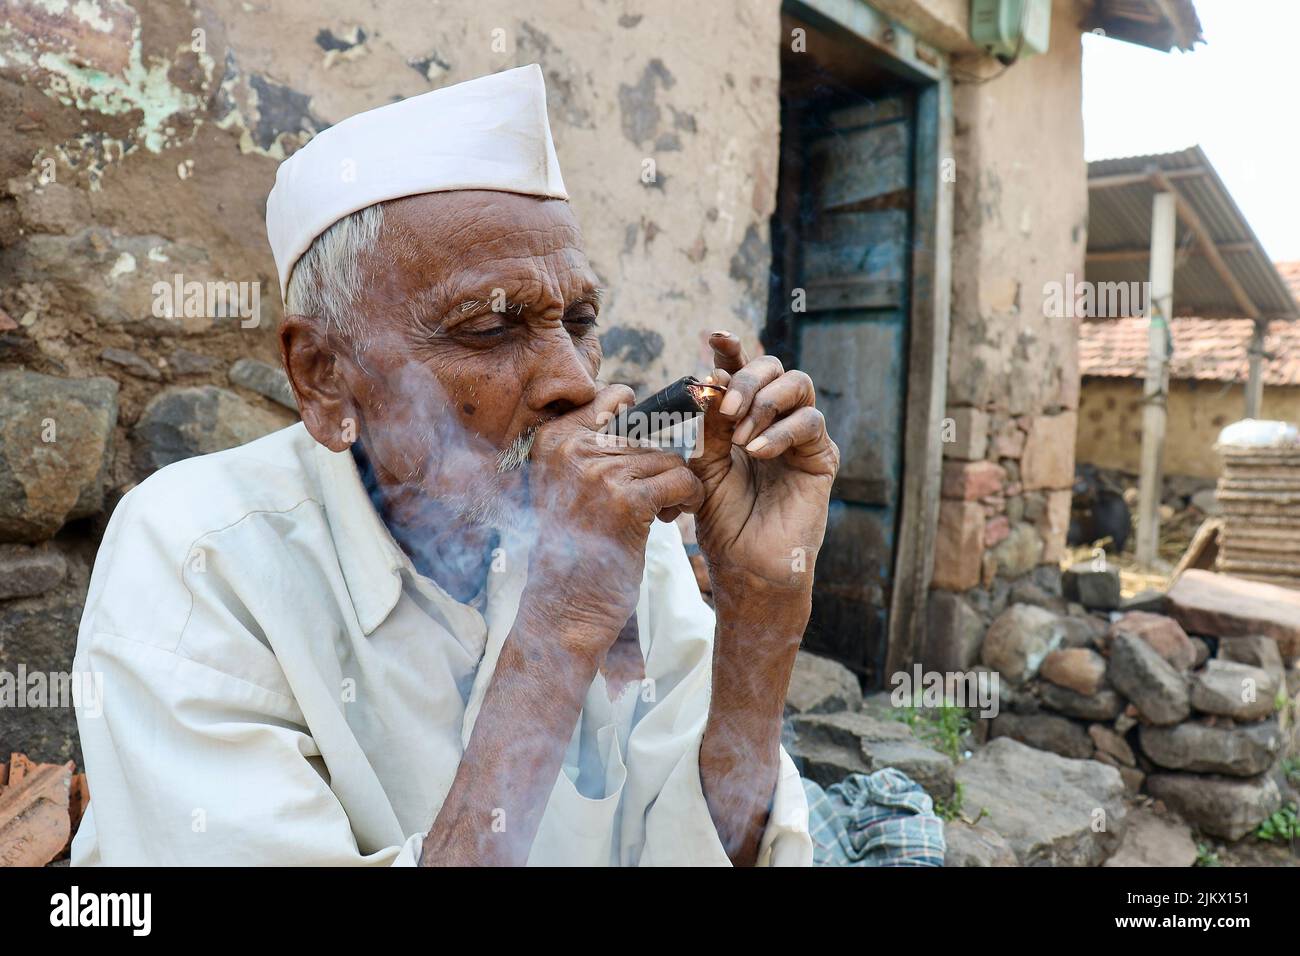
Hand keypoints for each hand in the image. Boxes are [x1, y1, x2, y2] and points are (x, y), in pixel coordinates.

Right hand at [523, 385, 703, 656]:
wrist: (564, 608)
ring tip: (661, 513)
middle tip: (656, 496)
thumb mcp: (569, 485)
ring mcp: (598, 472)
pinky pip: (681, 479)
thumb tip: (633, 399)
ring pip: (669, 457)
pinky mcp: (627, 501)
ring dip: (676, 485)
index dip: (641, 423)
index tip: (641, 459)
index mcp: (553, 439)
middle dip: (659, 464)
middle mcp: (571, 448)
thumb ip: (592, 445)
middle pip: (648, 432)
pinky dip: (688, 499)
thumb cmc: (574, 547)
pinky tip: (671, 519)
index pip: (614, 396)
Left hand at [690, 332, 837, 591]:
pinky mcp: (822, 456)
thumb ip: (710, 424)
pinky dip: (781, 430)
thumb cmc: (722, 518)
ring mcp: (801, 435)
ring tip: (740, 435)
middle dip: (748, 378)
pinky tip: (757, 450)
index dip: (730, 349)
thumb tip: (712, 379)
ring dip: (766, 400)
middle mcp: (775, 418)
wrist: (745, 564)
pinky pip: (810, 423)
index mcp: (743, 416)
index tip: (713, 337)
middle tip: (725, 406)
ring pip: (799, 384)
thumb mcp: (704, 465)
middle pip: (773, 367)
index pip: (741, 370)